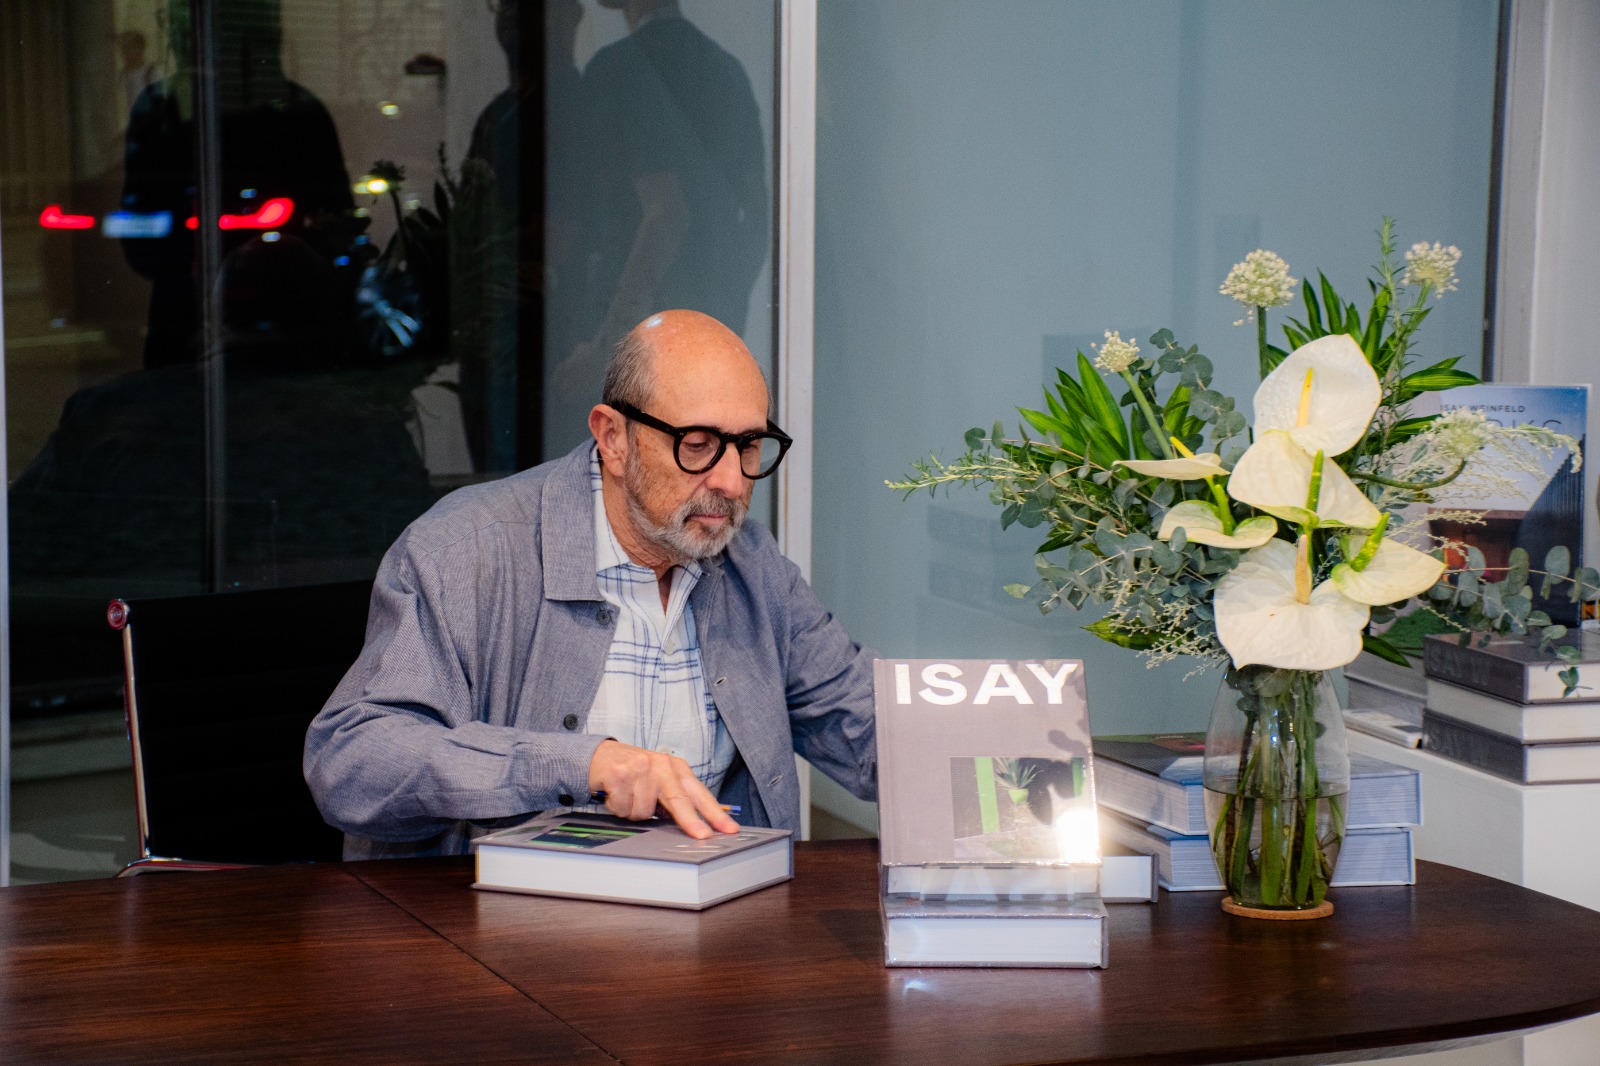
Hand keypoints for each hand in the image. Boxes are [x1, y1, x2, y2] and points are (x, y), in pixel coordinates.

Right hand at [586, 739, 739, 839]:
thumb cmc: (634, 772)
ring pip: (644, 811)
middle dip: (691, 820)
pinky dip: (618, 807)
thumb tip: (695, 824)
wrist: (600, 756)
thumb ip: (676, 798)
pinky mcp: (619, 774)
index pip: (699, 794)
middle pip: (679, 799)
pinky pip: (624, 808)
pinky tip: (616, 794)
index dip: (714, 813)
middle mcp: (660, 765)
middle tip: (703, 836)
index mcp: (676, 768)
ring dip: (634, 812)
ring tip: (629, 798)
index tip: (728, 828)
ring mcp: (640, 768)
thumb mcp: (660, 780)